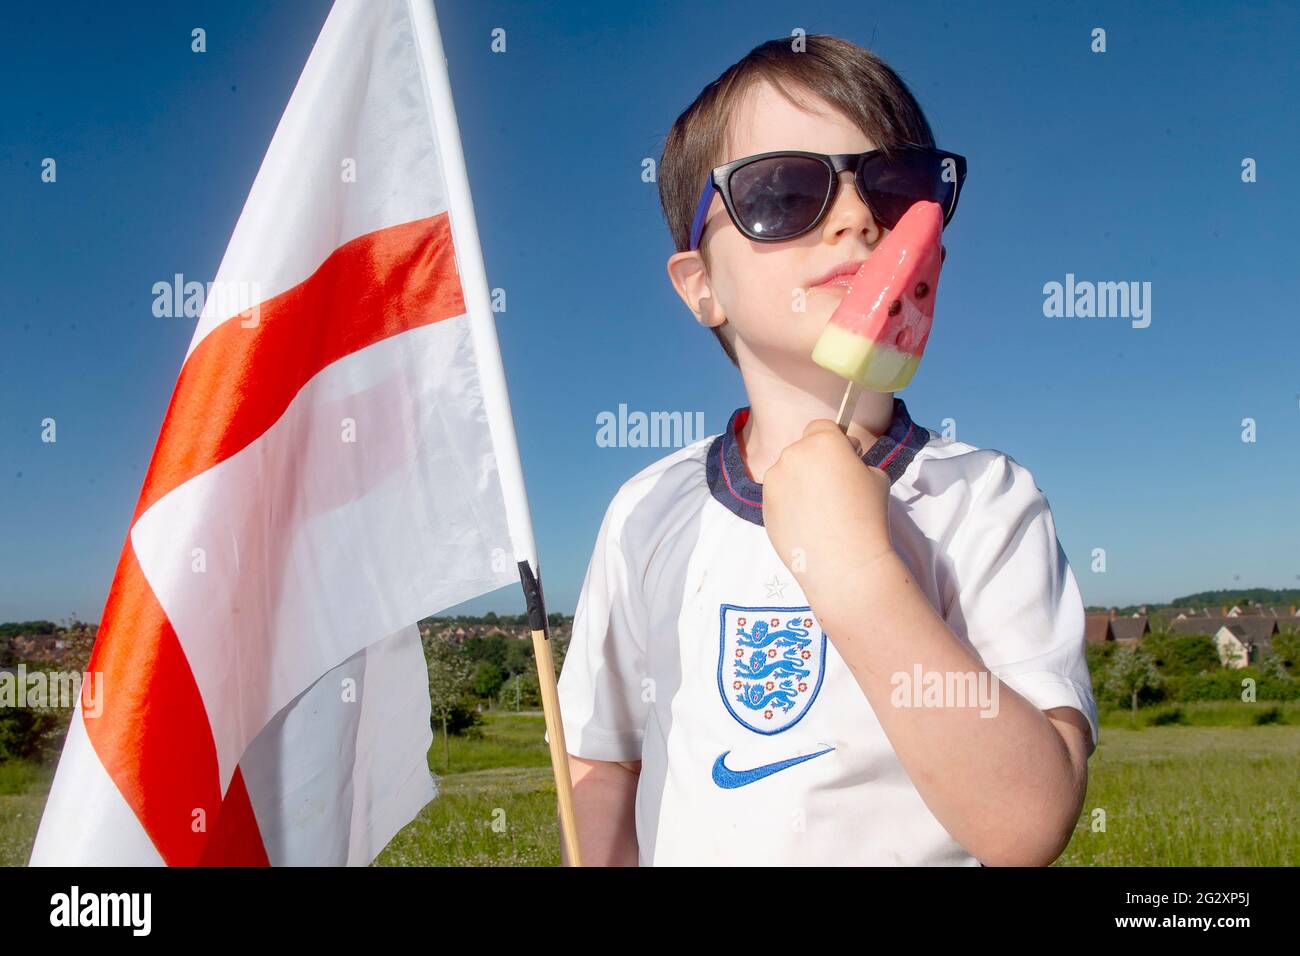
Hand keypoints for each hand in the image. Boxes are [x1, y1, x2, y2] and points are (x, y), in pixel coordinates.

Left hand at [762, 418, 894, 616]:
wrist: (844, 562)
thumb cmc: (867, 517)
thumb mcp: (877, 477)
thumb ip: (856, 463)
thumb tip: (845, 467)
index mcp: (822, 441)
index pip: (822, 426)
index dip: (835, 442)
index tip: (845, 460)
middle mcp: (792, 455)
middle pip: (803, 449)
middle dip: (816, 463)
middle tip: (834, 489)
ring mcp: (774, 481)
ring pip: (787, 472)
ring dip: (800, 483)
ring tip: (820, 511)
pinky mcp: (764, 505)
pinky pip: (778, 496)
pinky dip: (789, 504)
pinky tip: (808, 524)